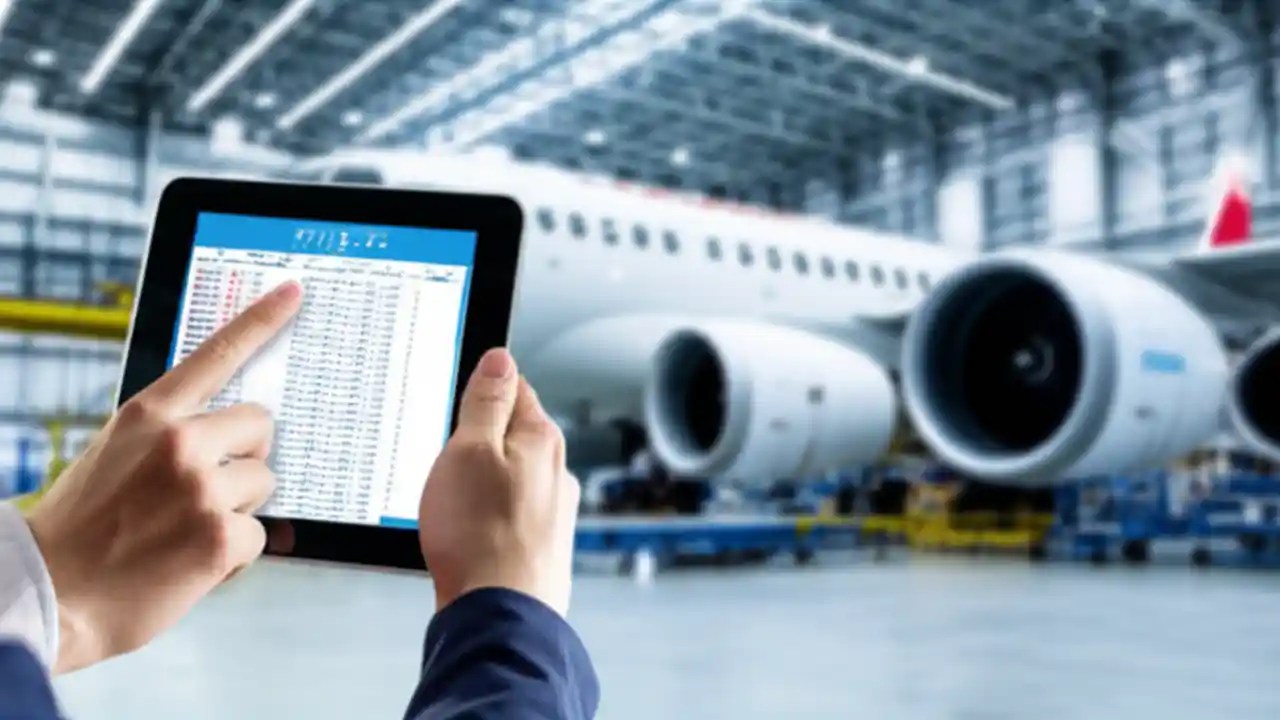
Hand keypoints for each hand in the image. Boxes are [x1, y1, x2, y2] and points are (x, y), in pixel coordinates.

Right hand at [27, 281, 302, 672]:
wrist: (50, 594)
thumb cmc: (84, 532)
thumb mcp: (116, 455)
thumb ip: (169, 435)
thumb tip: (227, 434)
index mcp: (149, 415)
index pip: (217, 354)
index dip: (261, 320)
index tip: (294, 292)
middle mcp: (180, 441)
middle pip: (261, 426)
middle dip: (246, 456)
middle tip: (206, 489)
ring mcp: (202, 486)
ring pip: (264, 482)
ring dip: (238, 508)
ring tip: (186, 531)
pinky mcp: (221, 534)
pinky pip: (260, 535)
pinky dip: (234, 556)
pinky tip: (192, 563)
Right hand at [419, 348, 578, 615]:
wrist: (500, 615)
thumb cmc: (481, 537)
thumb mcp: (469, 450)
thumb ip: (486, 403)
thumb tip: (500, 360)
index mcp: (542, 439)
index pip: (515, 388)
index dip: (482, 388)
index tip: (459, 393)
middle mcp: (557, 472)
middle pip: (513, 434)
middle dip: (479, 440)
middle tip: (446, 457)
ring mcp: (553, 511)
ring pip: (511, 477)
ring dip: (482, 482)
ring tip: (454, 503)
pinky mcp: (542, 545)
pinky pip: (510, 514)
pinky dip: (488, 516)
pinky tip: (469, 534)